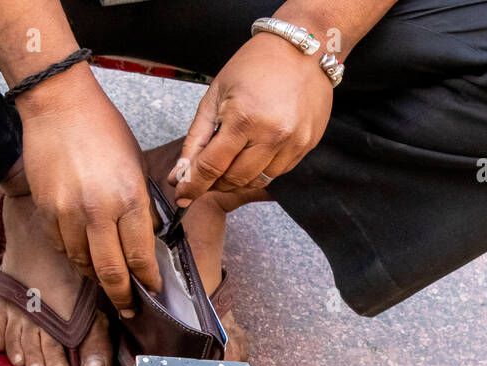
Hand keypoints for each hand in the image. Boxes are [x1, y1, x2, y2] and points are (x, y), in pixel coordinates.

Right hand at [14, 65, 159, 314]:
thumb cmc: (103, 129)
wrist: (59, 104)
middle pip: (111, 272)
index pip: (140, 256)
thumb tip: (146, 239)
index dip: (147, 280)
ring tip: (106, 279)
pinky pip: (61, 247)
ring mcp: (68, 213)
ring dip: (96, 276)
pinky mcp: (46, 210)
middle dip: (122, 296)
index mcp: (129, 197)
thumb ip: (141, 205)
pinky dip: (73, 255)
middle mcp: (99, 210)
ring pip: (83, 263)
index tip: (151, 290)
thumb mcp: (136, 165)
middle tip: (129, 308)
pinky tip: (82, 253)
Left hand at [172, 32, 332, 203]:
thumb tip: (179, 175)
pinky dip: (260, 168)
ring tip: (230, 160)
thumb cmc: (254, 65)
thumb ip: (196, 139)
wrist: (303, 49)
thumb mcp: (215, 96)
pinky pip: (277, 172)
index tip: (182, 195)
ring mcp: (293, 142)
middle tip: (206, 173)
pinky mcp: (306, 145)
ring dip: (237, 178)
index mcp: (244, 119)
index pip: (211, 167)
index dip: (193, 185)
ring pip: (256, 181)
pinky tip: (254, 150)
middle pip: (234, 180)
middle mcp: (272, 135)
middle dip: (214, 182)